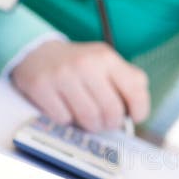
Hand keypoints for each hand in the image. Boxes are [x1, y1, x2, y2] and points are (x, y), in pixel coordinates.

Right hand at [11, 40, 149, 131]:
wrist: (39, 53)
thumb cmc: (80, 65)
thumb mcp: (106, 63)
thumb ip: (128, 82)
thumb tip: (137, 112)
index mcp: (106, 58)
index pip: (136, 91)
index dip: (140, 111)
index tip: (134, 117)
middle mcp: (85, 64)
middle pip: (111, 111)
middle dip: (111, 123)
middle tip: (107, 122)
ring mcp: (62, 75)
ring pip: (88, 119)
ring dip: (91, 125)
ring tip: (89, 118)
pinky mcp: (42, 87)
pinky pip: (64, 119)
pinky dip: (67, 120)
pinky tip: (66, 108)